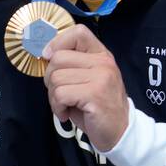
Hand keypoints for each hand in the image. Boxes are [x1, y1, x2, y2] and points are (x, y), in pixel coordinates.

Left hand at [42, 25, 130, 152]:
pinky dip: (57, 107)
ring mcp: (101, 77)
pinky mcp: (95, 94)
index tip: (50, 58)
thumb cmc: (96, 106)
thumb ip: (71, 65)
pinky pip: (60, 94)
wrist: (119, 132)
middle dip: (50, 79)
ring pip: (56, 78)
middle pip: (58, 58)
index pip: (78, 32)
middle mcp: (103, 63)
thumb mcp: (86, 79)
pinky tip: (67, 114)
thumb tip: (45, 54)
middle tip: (61, 94)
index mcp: (101, 55)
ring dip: (53, 96)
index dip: (58, 42)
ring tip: (66, 105)